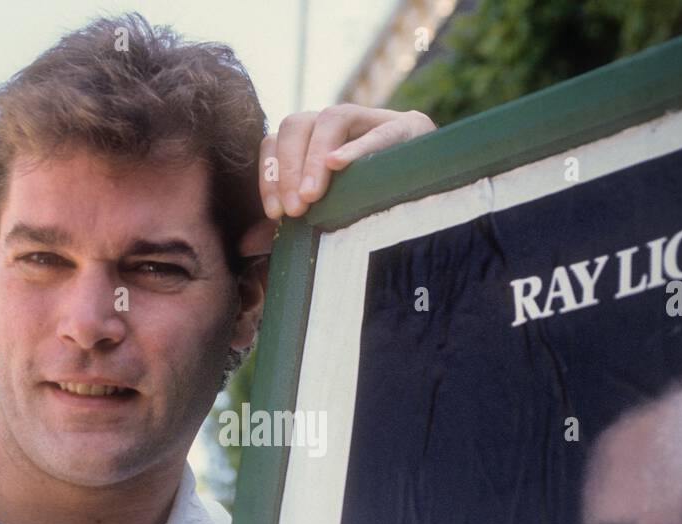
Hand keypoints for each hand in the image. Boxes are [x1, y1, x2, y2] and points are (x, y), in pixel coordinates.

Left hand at [240, 105, 436, 255]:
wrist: (436, 188)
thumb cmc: (374, 204)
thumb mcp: (327, 213)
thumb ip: (290, 223)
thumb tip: (244, 245)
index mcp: (312, 139)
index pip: (276, 142)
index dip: (270, 174)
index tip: (276, 213)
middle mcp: (336, 123)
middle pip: (296, 125)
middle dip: (288, 169)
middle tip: (296, 210)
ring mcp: (371, 119)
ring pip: (330, 120)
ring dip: (314, 159)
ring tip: (313, 195)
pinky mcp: (406, 126)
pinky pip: (377, 131)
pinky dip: (356, 147)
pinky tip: (339, 164)